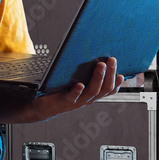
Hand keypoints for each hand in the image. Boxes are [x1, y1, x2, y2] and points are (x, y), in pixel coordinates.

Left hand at [0, 57, 124, 123]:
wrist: (35, 106)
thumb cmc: (54, 91)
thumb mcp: (72, 79)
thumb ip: (83, 71)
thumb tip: (92, 53)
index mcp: (89, 93)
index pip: (108, 89)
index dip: (117, 82)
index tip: (123, 72)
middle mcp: (84, 99)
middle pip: (103, 89)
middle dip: (109, 74)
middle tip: (112, 60)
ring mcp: (74, 102)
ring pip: (91, 93)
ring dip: (97, 78)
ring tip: (100, 65)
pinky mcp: (61, 103)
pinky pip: (71, 99)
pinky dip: (76, 92)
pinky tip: (79, 84)